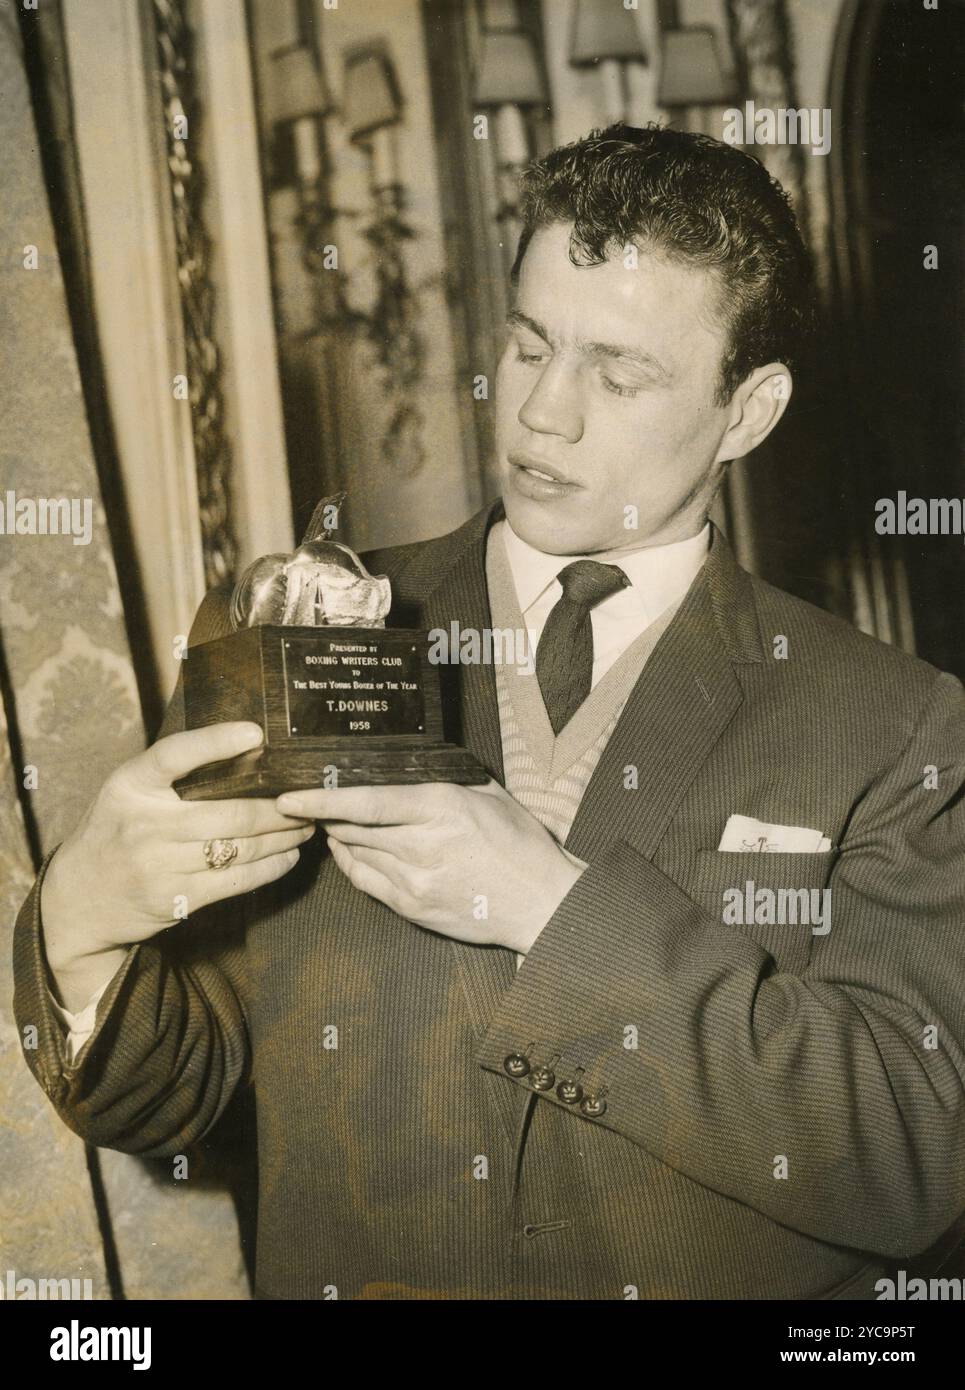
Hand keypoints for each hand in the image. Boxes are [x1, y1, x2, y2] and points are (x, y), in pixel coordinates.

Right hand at [42, 722, 314, 1008]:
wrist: (78, 901)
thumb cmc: (116, 833)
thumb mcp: (127, 794)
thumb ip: (170, 776)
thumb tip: (244, 753)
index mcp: (129, 786)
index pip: (173, 754)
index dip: (215, 741)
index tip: (256, 732)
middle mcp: (144, 824)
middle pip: (229, 813)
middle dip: (279, 809)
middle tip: (307, 801)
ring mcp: (159, 865)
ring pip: (240, 848)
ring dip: (283, 837)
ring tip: (306, 827)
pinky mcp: (176, 899)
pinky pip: (236, 881)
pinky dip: (270, 867)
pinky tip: (288, 856)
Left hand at [275, 780, 583, 954]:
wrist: (541, 902)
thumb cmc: (521, 844)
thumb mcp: (489, 795)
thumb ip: (449, 777)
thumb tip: (414, 758)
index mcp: (440, 808)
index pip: (365, 802)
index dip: (321, 800)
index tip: (290, 796)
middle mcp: (421, 844)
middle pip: (351, 828)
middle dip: (326, 815)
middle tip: (306, 802)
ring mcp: (414, 880)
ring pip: (354, 854)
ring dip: (338, 837)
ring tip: (330, 822)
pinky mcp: (412, 907)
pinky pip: (365, 882)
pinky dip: (350, 863)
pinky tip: (348, 850)